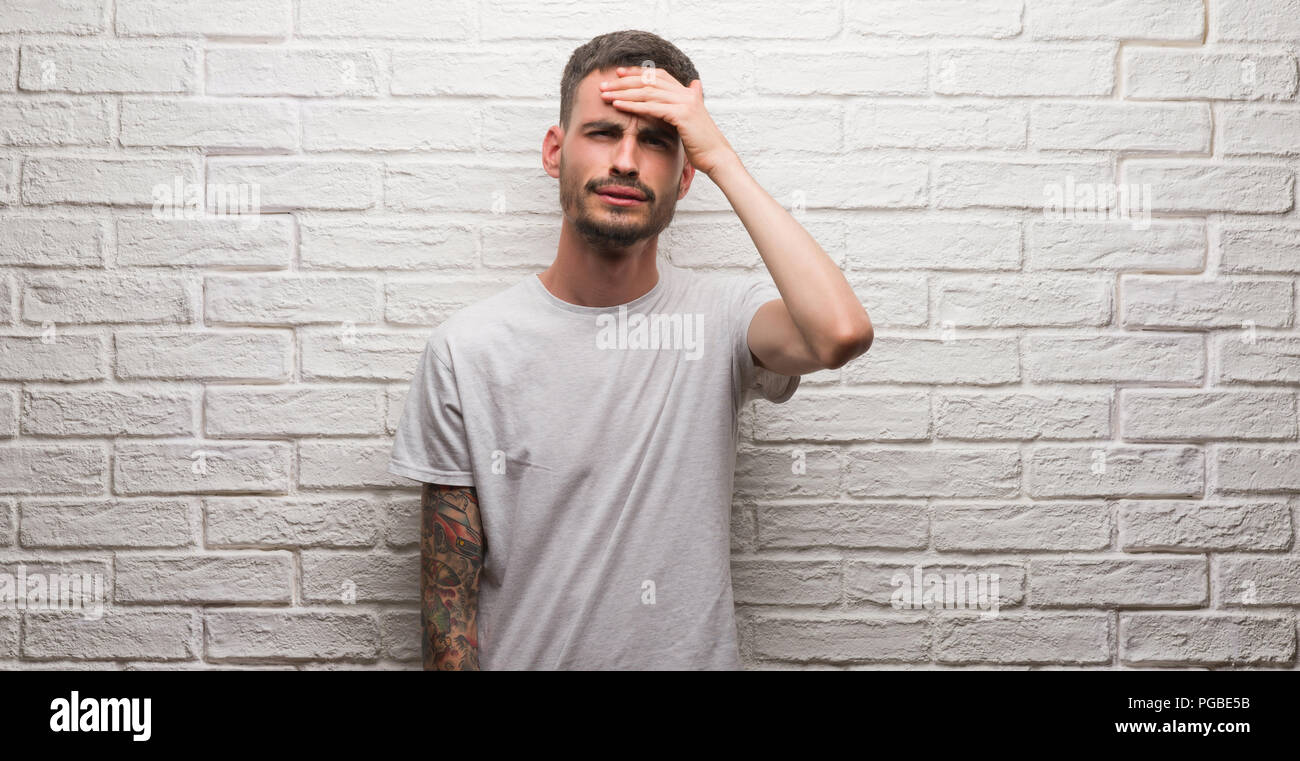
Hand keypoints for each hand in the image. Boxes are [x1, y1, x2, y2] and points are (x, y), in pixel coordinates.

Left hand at [598, 65, 738, 176]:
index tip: (619, 73)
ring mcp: (685, 102)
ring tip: (605, 94)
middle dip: (624, 81)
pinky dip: (632, 105)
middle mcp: (686, 93)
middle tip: (604, 84)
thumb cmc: (702, 144)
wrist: (716, 157)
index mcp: (687, 92)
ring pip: (647, 92)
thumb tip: (692, 88)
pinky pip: (651, 107)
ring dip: (623, 92)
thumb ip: (685, 105)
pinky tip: (618, 105)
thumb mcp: (692, 121)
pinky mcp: (682, 115)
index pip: (658, 75)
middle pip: (649, 81)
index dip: (638, 72)